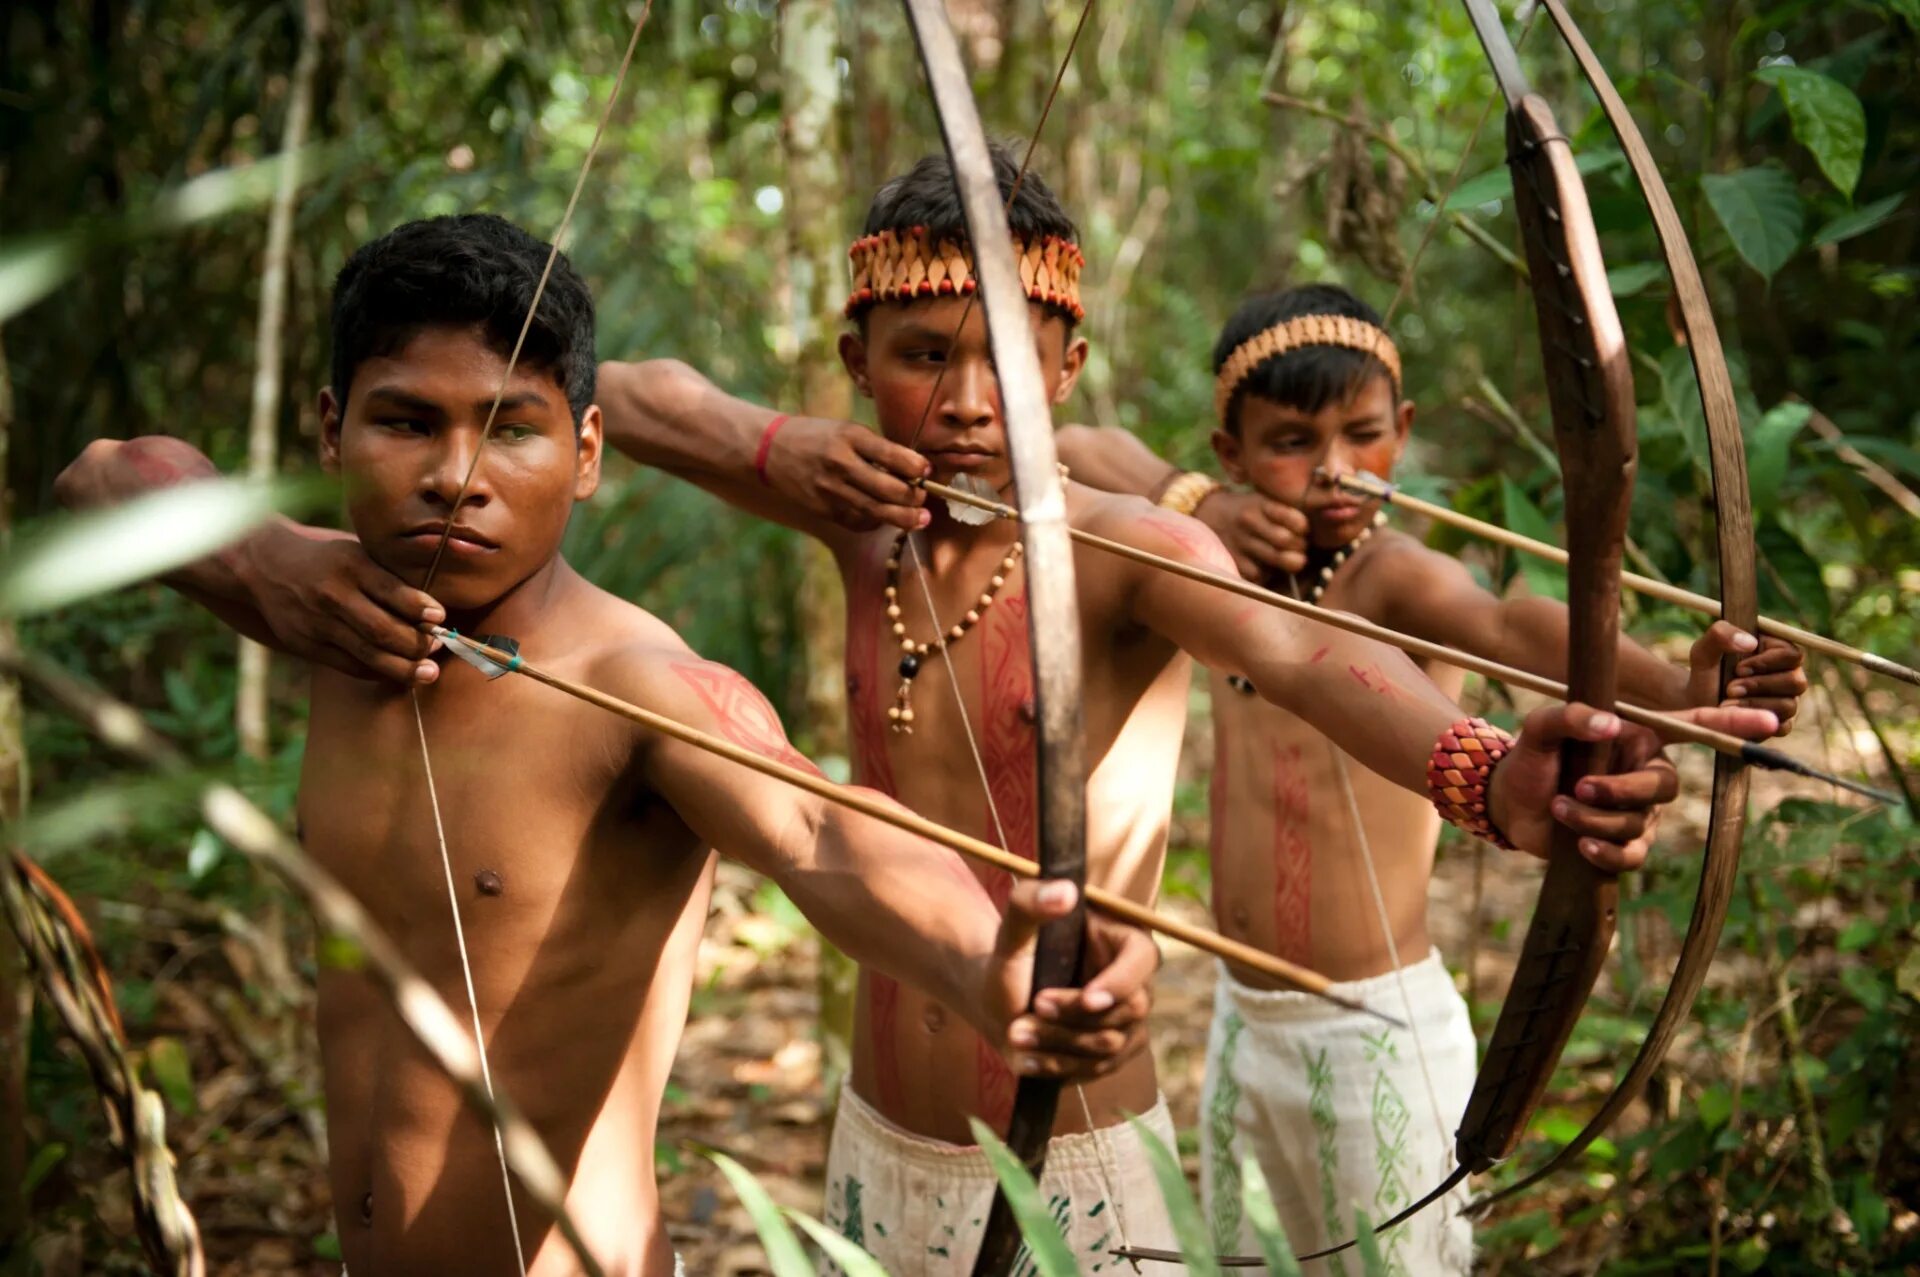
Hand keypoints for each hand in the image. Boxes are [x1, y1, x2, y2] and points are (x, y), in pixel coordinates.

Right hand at [241, 526, 444, 684]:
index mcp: (351, 565)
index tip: (441, 617)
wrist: (263, 564)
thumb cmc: (327, 559)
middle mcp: (333, 595)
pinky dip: (377, 671)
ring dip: (403, 668)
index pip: (391, 591)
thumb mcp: (356, 552)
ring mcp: (317, 623)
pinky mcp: (305, 644)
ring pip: (367, 654)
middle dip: (416, 644)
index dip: (420, 608)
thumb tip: (435, 609)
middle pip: (382, 630)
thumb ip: (389, 576)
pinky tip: (397, 672)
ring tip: (427, 673)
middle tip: (439, 648)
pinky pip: (348, 665)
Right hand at [763, 416, 929, 531]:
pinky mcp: (822, 509)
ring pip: (876, 511)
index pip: (893, 456)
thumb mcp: (846, 429)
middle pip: (888, 489)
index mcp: (849, 437)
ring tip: (920, 519)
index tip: (926, 470)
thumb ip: (876, 448)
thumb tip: (914, 470)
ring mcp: (830, 489)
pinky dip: (877, 522)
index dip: (917, 467)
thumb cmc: (817, 437)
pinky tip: (887, 518)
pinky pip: (857, 521)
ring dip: (904, 518)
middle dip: (914, 497)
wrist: (769, 449)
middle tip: (923, 497)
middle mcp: (840, 463)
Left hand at [985, 879, 1155, 1080]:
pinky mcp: (1114, 1053)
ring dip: (1060, 1041)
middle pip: (1130, 1008)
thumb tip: (1064, 891)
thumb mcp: (1013, 930)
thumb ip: (1029, 904)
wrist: (1001, 1001)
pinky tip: (1026, 1059)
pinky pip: (1096, 1068)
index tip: (1089, 998)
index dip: (1121, 981)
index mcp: (1123, 940)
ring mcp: (1128, 1022)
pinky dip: (1059, 1066)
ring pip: (1110, 1043)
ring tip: (1016, 1033)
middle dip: (1078, 1014)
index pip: (1143, 959)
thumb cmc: (1014, 958)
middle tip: (1035, 1005)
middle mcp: (1135, 982)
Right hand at [1191, 487, 1308, 580]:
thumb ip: (1284, 511)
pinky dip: (1268, 573)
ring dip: (1290, 562)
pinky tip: (1267, 565)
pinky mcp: (1231, 560)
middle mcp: (1248, 520)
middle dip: (1300, 547)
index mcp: (1260, 503)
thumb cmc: (1247, 510)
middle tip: (1300, 548)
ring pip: (1276, 559)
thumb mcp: (1262, 500)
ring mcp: (1238, 541)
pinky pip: (1259, 573)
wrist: (1207, 513)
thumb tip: (1310, 534)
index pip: (1293, 517)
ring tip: (1290, 559)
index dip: (1304, 528)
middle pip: (1286, 540)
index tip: (1302, 530)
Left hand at [1488, 700, 1778, 870]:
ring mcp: (1640, 812)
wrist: (1507, 802)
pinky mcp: (1624, 844)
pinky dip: (1608, 853)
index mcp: (1638, 737)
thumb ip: (1568, 717)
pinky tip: (1581, 844)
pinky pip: (1634, 855)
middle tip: (1578, 787)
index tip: (1771, 722)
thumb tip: (1607, 724)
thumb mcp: (1540, 730)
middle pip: (1665, 786)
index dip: (1731, 725)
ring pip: (1641, 822)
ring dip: (1595, 819)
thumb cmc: (1531, 758)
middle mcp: (1647, 773)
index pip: (1691, 729)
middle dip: (1622, 790)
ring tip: (1559, 806)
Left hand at [1684, 620, 1806, 735]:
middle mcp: (1788, 676)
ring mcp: (1787, 701)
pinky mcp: (1780, 724)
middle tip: (1730, 689)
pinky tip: (1735, 717)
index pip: (1792, 654)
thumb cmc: (1706, 673)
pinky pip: (1783, 727)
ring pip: (1789, 705)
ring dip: (1755, 705)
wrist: (1697, 704)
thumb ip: (1720, 635)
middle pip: (1796, 681)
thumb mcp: (1704, 651)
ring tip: (1725, 703)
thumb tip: (1750, 642)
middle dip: (1760, 685)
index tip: (1739, 668)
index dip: (1768, 662)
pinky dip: (1757, 723)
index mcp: (1777, 653)